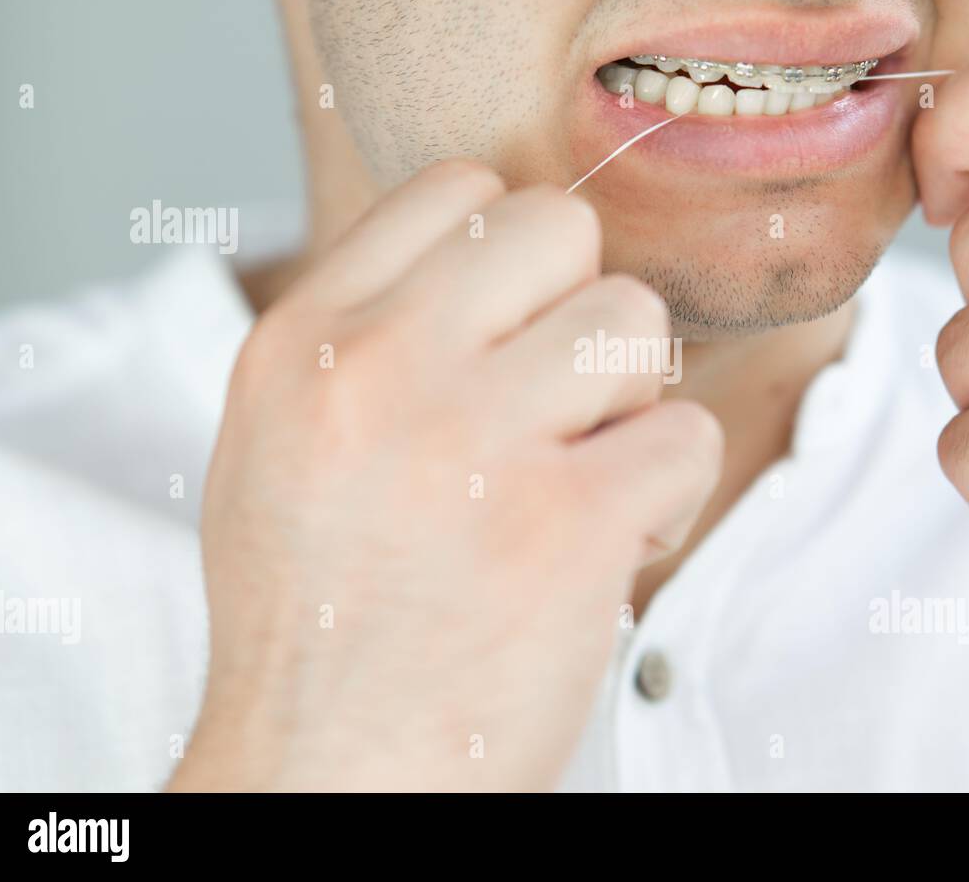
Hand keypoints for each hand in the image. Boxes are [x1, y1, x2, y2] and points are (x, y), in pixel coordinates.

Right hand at [169, 161, 721, 789]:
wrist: (327, 778)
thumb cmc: (318, 618)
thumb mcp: (283, 446)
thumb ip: (369, 334)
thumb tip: (492, 247)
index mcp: (302, 343)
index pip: (458, 190)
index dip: (511, 254)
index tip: (512, 332)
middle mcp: (377, 375)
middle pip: (560, 229)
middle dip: (579, 312)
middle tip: (557, 406)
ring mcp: (473, 447)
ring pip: (634, 321)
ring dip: (630, 401)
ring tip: (582, 478)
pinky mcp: (566, 529)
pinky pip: (684, 434)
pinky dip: (670, 489)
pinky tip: (613, 542)